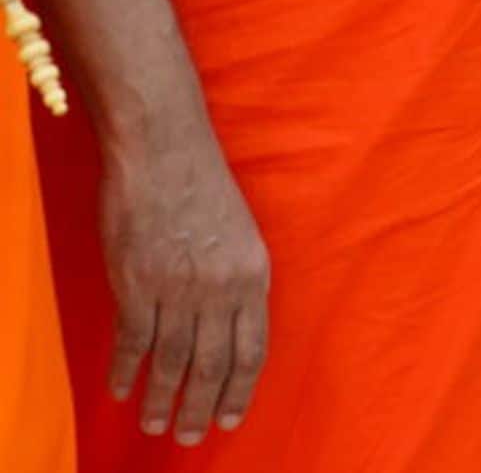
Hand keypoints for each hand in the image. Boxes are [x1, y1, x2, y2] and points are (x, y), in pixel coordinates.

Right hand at [100, 132, 269, 443]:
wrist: (164, 150)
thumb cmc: (203, 187)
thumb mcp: (241, 235)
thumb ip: (237, 282)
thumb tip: (228, 329)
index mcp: (254, 274)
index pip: (253, 348)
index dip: (241, 388)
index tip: (231, 417)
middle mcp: (220, 287)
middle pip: (212, 364)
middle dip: (202, 407)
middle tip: (192, 436)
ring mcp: (177, 287)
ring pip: (171, 360)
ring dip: (162, 398)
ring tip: (156, 423)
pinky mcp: (136, 282)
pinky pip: (132, 340)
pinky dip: (125, 369)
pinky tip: (120, 388)